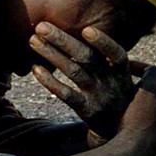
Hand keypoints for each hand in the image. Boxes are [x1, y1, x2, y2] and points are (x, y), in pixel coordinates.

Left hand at [29, 23, 136, 137]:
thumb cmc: (116, 91)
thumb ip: (108, 56)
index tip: (86, 29)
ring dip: (51, 54)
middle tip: (41, 26)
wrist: (120, 128)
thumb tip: (89, 26)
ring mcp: (98, 97)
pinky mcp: (86, 110)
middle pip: (87, 58)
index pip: (117, 54)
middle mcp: (111, 82)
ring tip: (33, 40)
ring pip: (73, 72)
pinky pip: (66, 95)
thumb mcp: (120, 75)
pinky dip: (50, 81)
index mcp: (121, 71)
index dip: (103, 43)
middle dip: (63, 40)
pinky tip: (36, 69)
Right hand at [113, 65, 155, 155]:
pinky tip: (130, 115)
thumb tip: (154, 70)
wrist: (134, 153)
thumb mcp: (146, 90)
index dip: (143, 67)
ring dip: (143, 98)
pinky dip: (142, 112)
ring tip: (127, 97)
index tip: (127, 67)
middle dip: (144, 82)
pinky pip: (151, 118)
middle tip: (127, 81)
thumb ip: (152, 74)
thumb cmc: (139, 120)